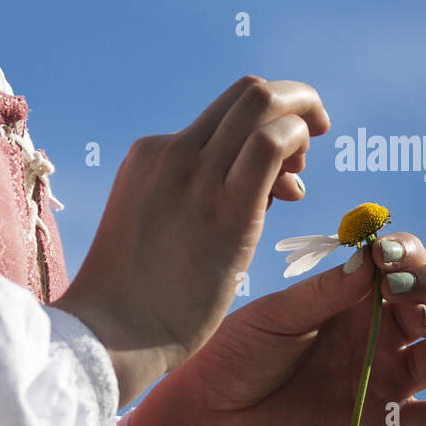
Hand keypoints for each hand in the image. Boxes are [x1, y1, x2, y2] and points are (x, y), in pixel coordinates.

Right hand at [55, 75, 329, 405]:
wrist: (111, 333)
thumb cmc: (142, 296)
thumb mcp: (160, 224)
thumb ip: (209, 196)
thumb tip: (275, 184)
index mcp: (151, 153)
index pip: (225, 113)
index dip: (264, 124)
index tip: (282, 161)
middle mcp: (173, 151)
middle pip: (249, 92)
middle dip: (294, 101)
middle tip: (314, 134)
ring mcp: (196, 174)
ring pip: (264, 103)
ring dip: (303, 115)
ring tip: (305, 164)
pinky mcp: (226, 208)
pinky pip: (272, 144)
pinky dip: (298, 141)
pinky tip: (296, 183)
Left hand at [131, 231, 425, 425]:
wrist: (211, 417)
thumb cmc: (235, 355)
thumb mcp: (274, 315)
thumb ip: (324, 294)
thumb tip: (369, 262)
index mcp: (349, 295)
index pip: (400, 262)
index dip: (405, 253)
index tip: (386, 252)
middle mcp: (374, 329)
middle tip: (404, 283)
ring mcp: (383, 374)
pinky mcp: (382, 420)